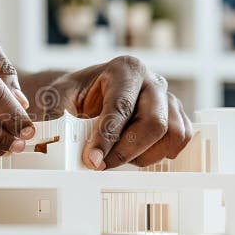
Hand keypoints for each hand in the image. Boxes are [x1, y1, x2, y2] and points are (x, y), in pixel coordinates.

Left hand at [32, 56, 192, 169]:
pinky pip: (180, 140)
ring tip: (117, 155)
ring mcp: (168, 98)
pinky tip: (135, 152)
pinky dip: (160, 153)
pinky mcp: (176, 116)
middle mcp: (152, 81)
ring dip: (143, 155)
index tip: (91, 160)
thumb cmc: (75, 93)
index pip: (121, 107)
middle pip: (154, 124)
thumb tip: (53, 140)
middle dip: (126, 151)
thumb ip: (57, 115)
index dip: (106, 138)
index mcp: (125, 69)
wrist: (87, 91)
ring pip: (171, 135)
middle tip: (100, 164)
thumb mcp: (59, 96)